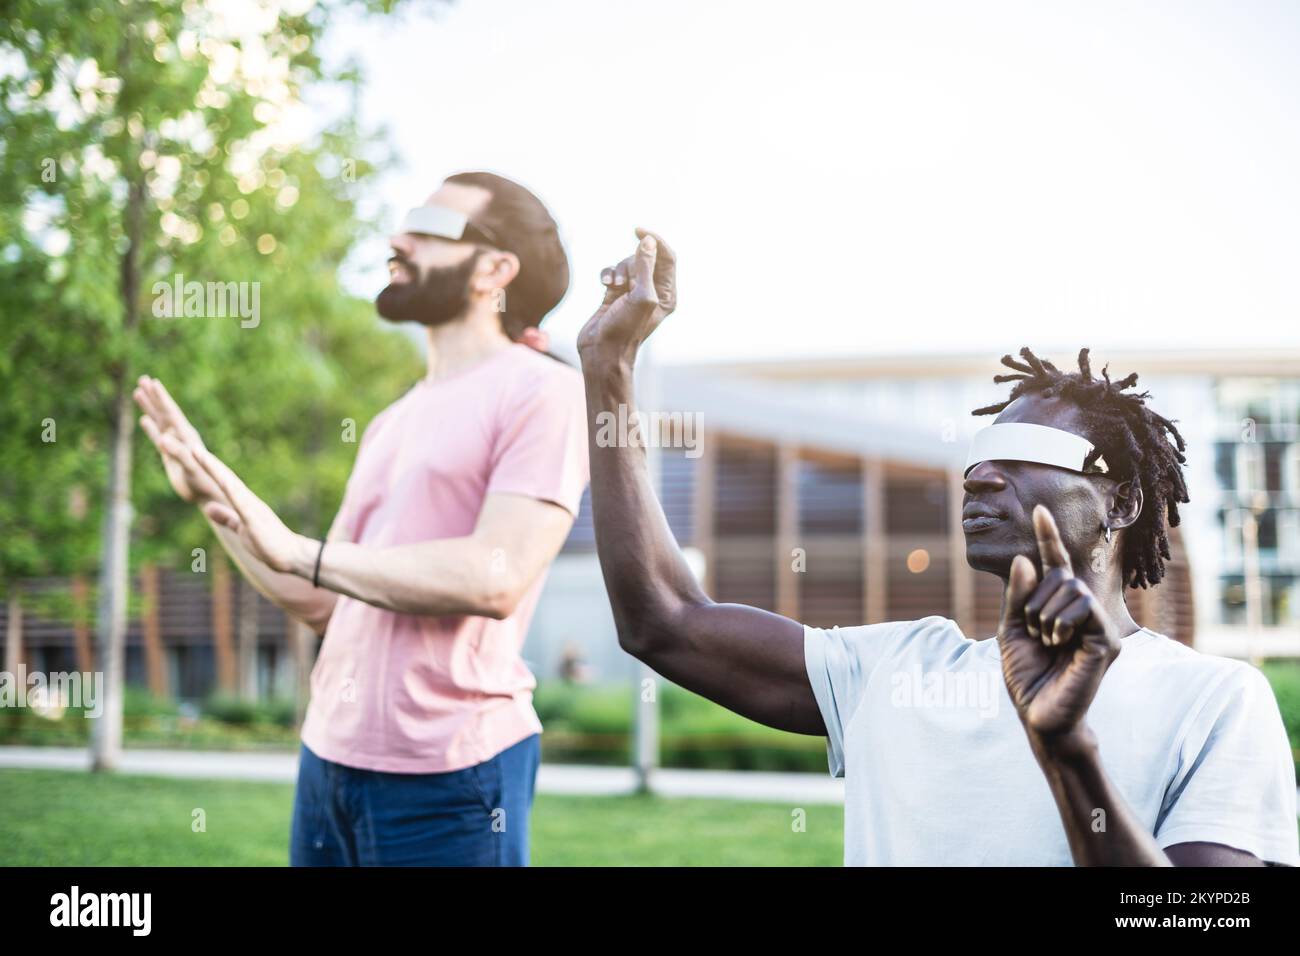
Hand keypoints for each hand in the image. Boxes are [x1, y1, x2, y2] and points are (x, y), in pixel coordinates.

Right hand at [133, 376, 221, 504]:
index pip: (171, 412)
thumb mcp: (190, 467)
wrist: (209, 494)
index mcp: (186, 436)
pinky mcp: (171, 455)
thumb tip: (162, 438)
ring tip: (138, 392)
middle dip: (154, 396)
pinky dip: (151, 428)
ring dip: (150, 407)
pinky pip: (158, 437)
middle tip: (143, 378)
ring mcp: (175, 445)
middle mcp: (181, 436)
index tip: (152, 382)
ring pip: (160, 421)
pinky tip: (144, 419)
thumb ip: (178, 453)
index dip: (161, 397)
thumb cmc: (203, 482)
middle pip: (165, 412)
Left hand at [192, 448, 311, 574]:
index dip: (206, 464)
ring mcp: (251, 506)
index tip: (191, 449)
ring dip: (211, 466)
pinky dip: (230, 488)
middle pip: (221, 475)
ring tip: (195, 450)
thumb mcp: (241, 528)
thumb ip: (227, 517)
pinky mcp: (255, 519)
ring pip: (228, 482)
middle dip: (203, 458)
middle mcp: (246, 499)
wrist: (292, 555)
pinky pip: (240, 501)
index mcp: (241, 502)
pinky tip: (221, 478)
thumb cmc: (269, 543)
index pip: (220, 480)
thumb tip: (208, 507)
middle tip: (185, 441)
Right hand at [577, 228, 675, 364]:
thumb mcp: (641, 297)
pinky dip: (607, 274)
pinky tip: (603, 285)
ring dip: (617, 270)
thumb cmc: (625, 330)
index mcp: (667, 294)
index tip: (638, 231)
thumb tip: (648, 241)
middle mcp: (652, 292)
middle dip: (630, 263)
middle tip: (623, 283)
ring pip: (626, 264)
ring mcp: (632, 293)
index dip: (655, 241)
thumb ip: (645, 267)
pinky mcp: (614, 294)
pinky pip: (612, 272)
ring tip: (612, 287)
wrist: (602, 352)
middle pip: (644, 258)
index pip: (667, 257)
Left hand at [998, 505, 1121, 744]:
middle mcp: (1081, 611)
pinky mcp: (1108, 641)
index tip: (1039, 510)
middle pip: (1060, 576)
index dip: (1048, 536)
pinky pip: (1084, 607)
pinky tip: (1057, 643)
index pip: (1056, 564)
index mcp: (1057, 606)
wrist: (1037, 713)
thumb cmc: (1026, 674)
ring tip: (1045, 641)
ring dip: (1044, 613)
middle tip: (1033, 632)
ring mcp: (1098, 625)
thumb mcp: (1010, 630)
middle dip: (1035, 600)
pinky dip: (1061, 622)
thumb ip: (1019, 596)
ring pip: (1072, 589)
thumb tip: (1027, 559)